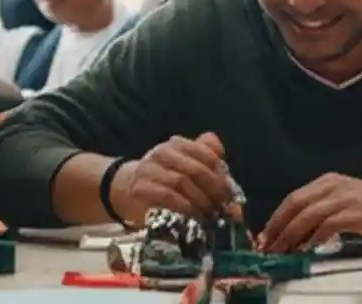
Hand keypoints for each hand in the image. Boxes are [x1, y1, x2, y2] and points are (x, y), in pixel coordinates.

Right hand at [112, 133, 234, 222]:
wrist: (125, 190)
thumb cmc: (164, 181)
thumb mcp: (187, 171)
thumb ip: (211, 178)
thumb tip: (236, 198)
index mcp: (178, 144)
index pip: (207, 154)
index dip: (221, 175)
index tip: (229, 194)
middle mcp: (163, 152)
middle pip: (196, 169)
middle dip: (213, 191)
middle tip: (222, 208)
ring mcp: (150, 169)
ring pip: (182, 182)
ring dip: (200, 201)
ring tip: (209, 215)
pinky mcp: (141, 187)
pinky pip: (167, 195)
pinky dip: (184, 206)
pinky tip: (193, 216)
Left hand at [258, 173, 361, 252]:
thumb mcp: (350, 206)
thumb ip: (328, 215)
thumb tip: (303, 235)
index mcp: (330, 182)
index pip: (293, 198)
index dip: (276, 218)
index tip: (265, 236)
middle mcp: (334, 185)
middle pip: (294, 204)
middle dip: (276, 226)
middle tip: (265, 246)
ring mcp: (344, 198)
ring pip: (306, 215)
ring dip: (288, 235)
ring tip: (279, 252)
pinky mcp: (355, 213)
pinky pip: (326, 225)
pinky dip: (312, 238)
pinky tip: (305, 250)